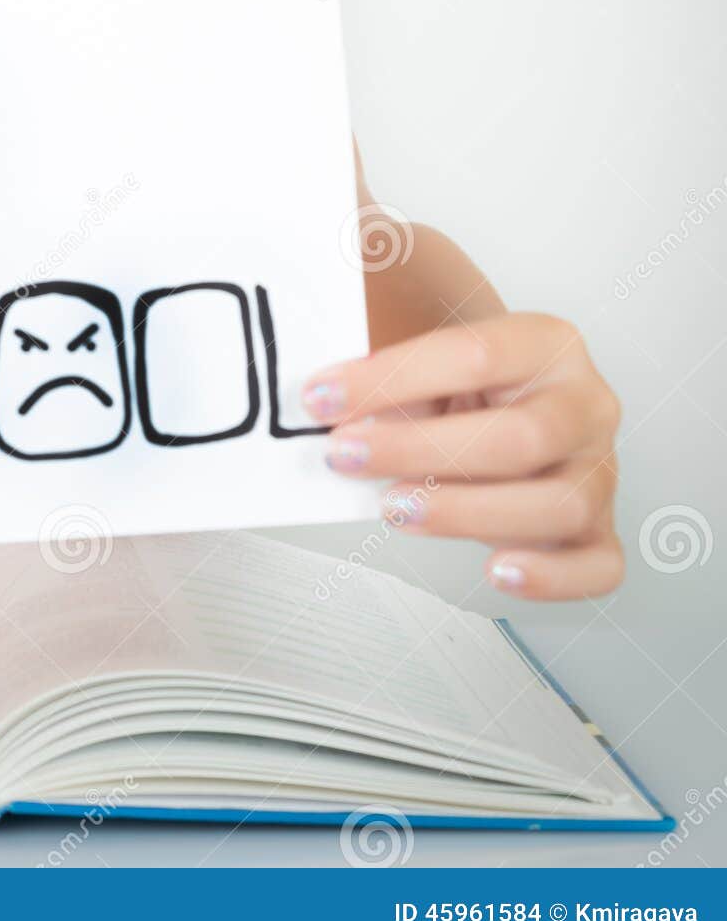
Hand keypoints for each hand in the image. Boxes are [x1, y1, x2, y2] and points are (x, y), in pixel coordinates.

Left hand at [301, 312, 622, 599]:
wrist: (504, 401)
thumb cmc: (456, 381)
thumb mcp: (423, 351)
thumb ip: (382, 363)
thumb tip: (320, 393)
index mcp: (546, 342)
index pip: (475, 354)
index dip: (391, 377)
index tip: (320, 398)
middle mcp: (585, 405)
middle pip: (520, 437)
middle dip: (419, 450)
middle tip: (344, 455)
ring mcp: (599, 471)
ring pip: (557, 504)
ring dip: (465, 513)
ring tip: (391, 508)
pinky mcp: (598, 531)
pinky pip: (598, 566)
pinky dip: (552, 577)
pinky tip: (495, 571)